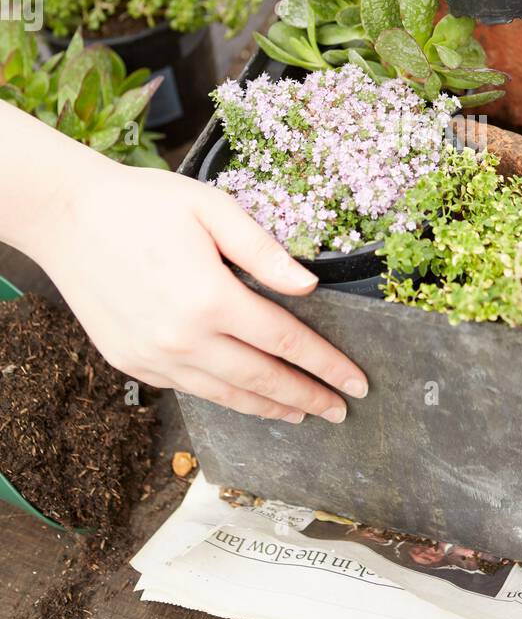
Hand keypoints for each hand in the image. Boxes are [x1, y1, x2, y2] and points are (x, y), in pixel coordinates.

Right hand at [41, 162, 368, 423]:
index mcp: (210, 298)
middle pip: (261, 380)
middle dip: (307, 398)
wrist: (68, 218)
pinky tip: (246, 396)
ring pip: (226, 396)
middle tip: (340, 411)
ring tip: (301, 414)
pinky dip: (225, 397)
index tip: (356, 382)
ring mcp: (154, 357)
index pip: (285, 341)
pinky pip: (191, 389)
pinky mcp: (133, 362)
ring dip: (269, 408)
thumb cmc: (145, 204)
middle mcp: (182, 338)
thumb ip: (263, 250)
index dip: (326, 365)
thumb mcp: (212, 208)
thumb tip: (307, 287)